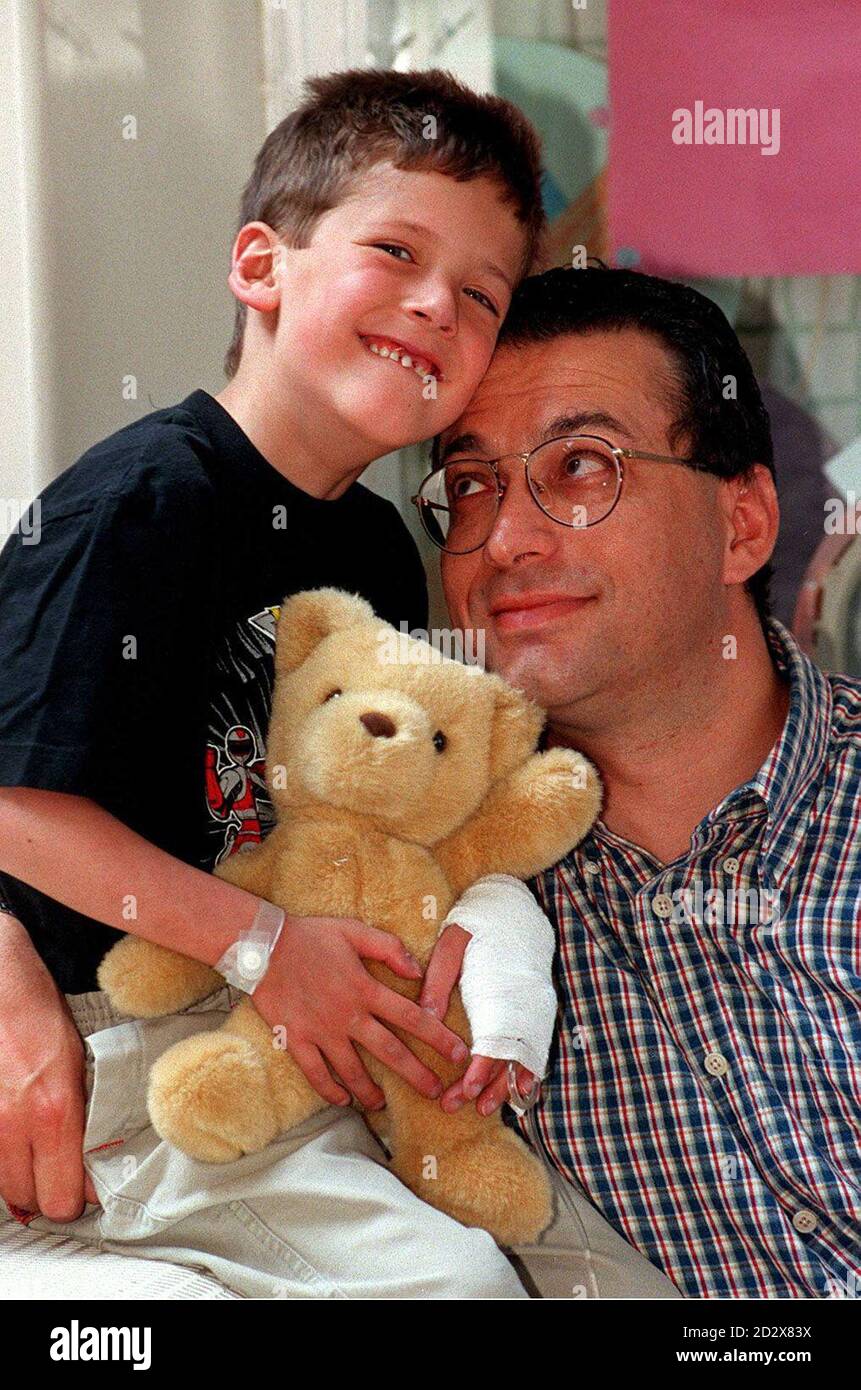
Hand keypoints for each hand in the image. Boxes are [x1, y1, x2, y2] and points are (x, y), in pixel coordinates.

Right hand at [0, 914, 98, 1221]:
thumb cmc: (38, 1016)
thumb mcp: (76, 1065)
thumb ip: (81, 1118)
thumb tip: (87, 1163)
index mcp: (55, 1112)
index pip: (64, 1197)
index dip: (78, 1197)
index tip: (86, 1186)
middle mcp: (14, 1125)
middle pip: (30, 1200)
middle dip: (48, 1192)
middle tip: (60, 1171)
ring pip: (3, 1187)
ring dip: (20, 1180)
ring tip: (34, 1153)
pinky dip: (1, 1160)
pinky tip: (12, 1140)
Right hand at [253, 914, 469, 1110]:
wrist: (263, 946)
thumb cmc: (311, 936)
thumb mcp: (354, 931)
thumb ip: (390, 949)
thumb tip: (418, 971)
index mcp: (365, 989)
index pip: (411, 1017)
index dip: (438, 1037)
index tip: (459, 1054)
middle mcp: (347, 1015)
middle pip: (389, 1052)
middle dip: (417, 1075)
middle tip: (437, 1092)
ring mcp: (321, 1031)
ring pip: (352, 1071)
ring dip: (371, 1092)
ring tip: (383, 1106)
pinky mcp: (296, 1040)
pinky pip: (315, 1074)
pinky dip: (330, 1091)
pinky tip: (342, 1101)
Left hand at [419, 922, 536, 1113]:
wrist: (516, 904)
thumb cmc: (481, 922)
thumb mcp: (455, 941)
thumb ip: (440, 978)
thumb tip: (426, 1015)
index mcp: (502, 992)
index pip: (494, 1043)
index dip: (479, 1071)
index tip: (463, 1090)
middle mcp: (523, 1006)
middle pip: (508, 1060)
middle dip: (485, 1088)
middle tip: (457, 1106)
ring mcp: (533, 1010)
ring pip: (524, 1060)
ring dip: (504, 1087)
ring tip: (481, 1108)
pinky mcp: (535, 1010)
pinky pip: (534, 1048)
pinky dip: (525, 1072)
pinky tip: (514, 1091)